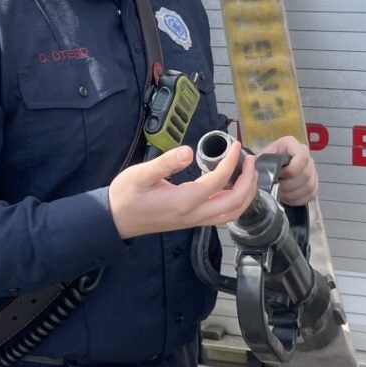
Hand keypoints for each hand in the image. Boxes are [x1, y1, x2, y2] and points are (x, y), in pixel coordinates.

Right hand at [107, 140, 259, 239]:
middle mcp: (193, 214)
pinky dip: (236, 202)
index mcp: (183, 201)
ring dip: (246, 194)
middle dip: (248, 181)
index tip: (236, 145)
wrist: (115, 220)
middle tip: (250, 160)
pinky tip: (233, 187)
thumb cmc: (125, 196)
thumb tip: (188, 151)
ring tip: (248, 173)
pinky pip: (223, 216)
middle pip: (235, 203)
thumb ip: (165, 163)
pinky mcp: (192, 221)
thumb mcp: (140, 175)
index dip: (231, 162)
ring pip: (232, 213)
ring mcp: (194, 221)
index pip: (218, 181)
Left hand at [263, 135, 318, 205]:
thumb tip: (255, 167)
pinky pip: (311, 194)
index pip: (302, 156)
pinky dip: (298, 199)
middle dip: (289, 185)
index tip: (279, 175)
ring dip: (293, 193)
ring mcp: (311, 169)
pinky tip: (287, 197)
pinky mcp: (313, 183)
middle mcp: (304, 153)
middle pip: (306, 174)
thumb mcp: (256, 160)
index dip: (291, 170)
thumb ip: (258, 162)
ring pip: (309, 185)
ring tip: (281, 193)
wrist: (265, 173)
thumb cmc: (261, 165)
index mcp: (290, 144)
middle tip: (277, 187)